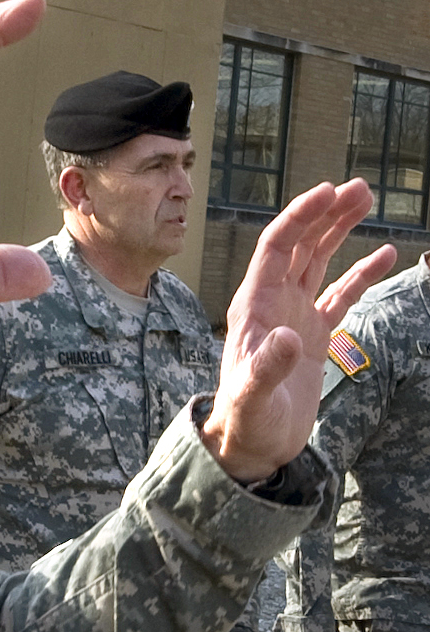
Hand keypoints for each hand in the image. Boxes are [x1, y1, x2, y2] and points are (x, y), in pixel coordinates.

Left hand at [200, 179, 395, 480]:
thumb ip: (267, 367)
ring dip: (340, 230)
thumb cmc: (245, 420)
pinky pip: (340, 293)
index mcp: (253, 305)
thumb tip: (288, 337)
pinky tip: (386, 253)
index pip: (276, 247)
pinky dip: (362, 272)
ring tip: (366, 200)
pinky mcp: (313, 334)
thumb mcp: (253, 396)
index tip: (327, 191)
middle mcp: (272, 302)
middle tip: (359, 187)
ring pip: (319, 261)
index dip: (300, 217)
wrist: (251, 443)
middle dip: (326, 214)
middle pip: (300, 245)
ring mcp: (294, 315)